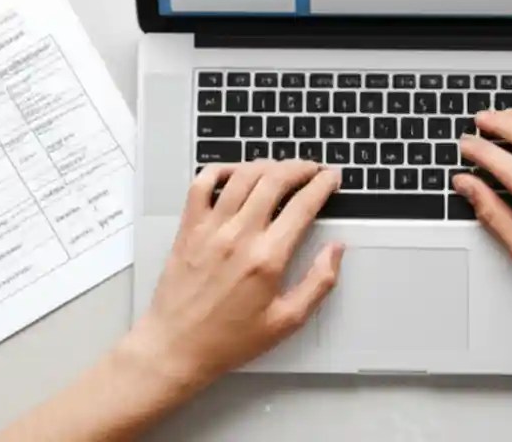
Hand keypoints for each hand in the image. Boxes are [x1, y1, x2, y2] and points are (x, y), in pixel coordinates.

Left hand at [122, 160, 342, 398]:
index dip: (322, 185)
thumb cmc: (229, 339)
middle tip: (311, 169)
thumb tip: (335, 250)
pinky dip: (221, 169)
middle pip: (275, 180)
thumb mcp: (287, 322)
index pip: (303, 205)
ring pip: (243, 176)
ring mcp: (211, 229)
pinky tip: (236, 173)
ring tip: (281, 168)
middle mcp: (239, 236)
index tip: (331, 179)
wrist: (176, 347)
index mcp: (267, 259)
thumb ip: (318, 283)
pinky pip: (202, 183)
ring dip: (267, 164)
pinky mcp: (189, 228)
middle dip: (300, 167)